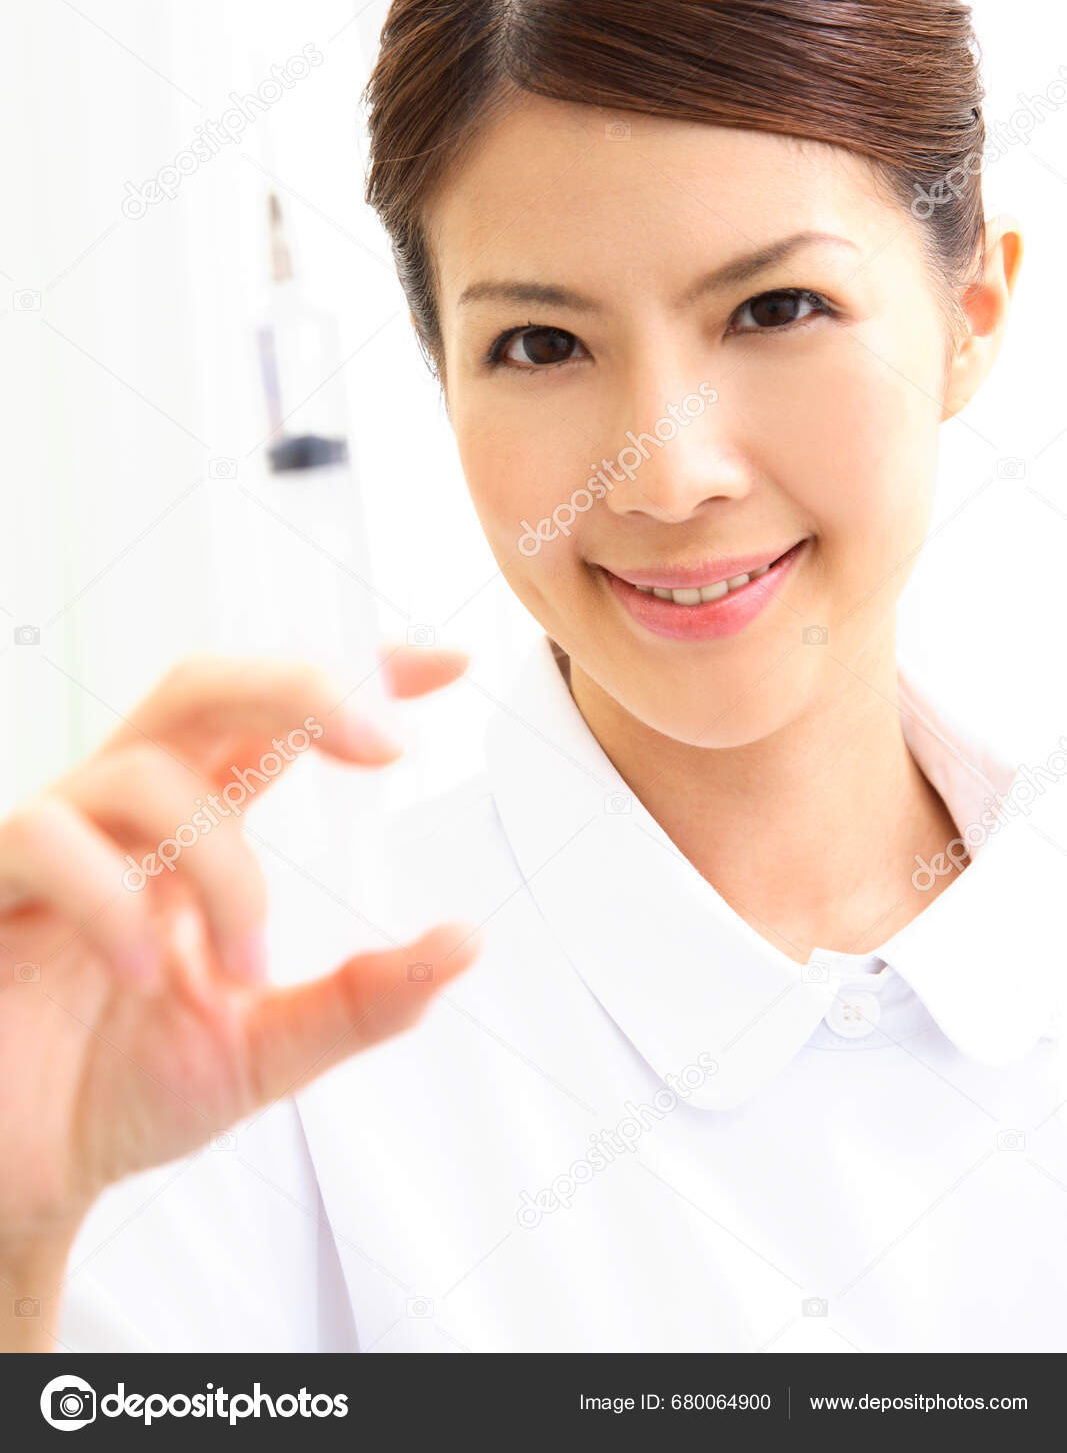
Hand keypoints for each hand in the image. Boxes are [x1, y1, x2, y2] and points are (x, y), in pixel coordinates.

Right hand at [0, 644, 480, 1259]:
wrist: (16, 1178)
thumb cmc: (118, 1093)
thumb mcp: (263, 1052)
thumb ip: (357, 1001)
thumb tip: (465, 940)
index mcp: (192, 832)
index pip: (273, 720)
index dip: (354, 675)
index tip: (450, 664)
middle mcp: (123, 817)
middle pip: (202, 687)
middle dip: (300, 689)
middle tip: (387, 745)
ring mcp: (52, 843)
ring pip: (144, 772)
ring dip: (221, 869)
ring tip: (244, 967)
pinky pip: (45, 837)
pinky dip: (111, 899)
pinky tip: (143, 971)